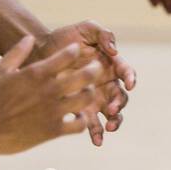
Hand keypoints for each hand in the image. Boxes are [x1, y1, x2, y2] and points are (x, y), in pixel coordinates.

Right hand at [0, 35, 104, 156]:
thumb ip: (17, 52)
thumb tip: (30, 38)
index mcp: (37, 73)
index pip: (68, 55)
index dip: (74, 50)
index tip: (74, 50)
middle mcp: (49, 90)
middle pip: (85, 76)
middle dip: (94, 69)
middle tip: (96, 68)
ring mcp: (53, 111)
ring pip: (86, 99)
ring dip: (89, 93)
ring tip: (86, 92)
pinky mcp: (53, 131)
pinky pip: (79, 125)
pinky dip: (82, 120)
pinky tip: (77, 116)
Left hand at [36, 21, 137, 145]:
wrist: (41, 51)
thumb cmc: (65, 38)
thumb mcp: (85, 29)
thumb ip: (103, 34)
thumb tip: (114, 50)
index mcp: (109, 64)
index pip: (126, 72)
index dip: (130, 77)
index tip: (129, 83)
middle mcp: (105, 83)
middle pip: (121, 97)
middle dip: (120, 104)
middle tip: (112, 108)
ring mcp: (93, 98)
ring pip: (111, 114)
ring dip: (114, 122)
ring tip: (109, 128)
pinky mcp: (80, 109)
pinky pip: (91, 124)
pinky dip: (97, 133)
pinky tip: (97, 140)